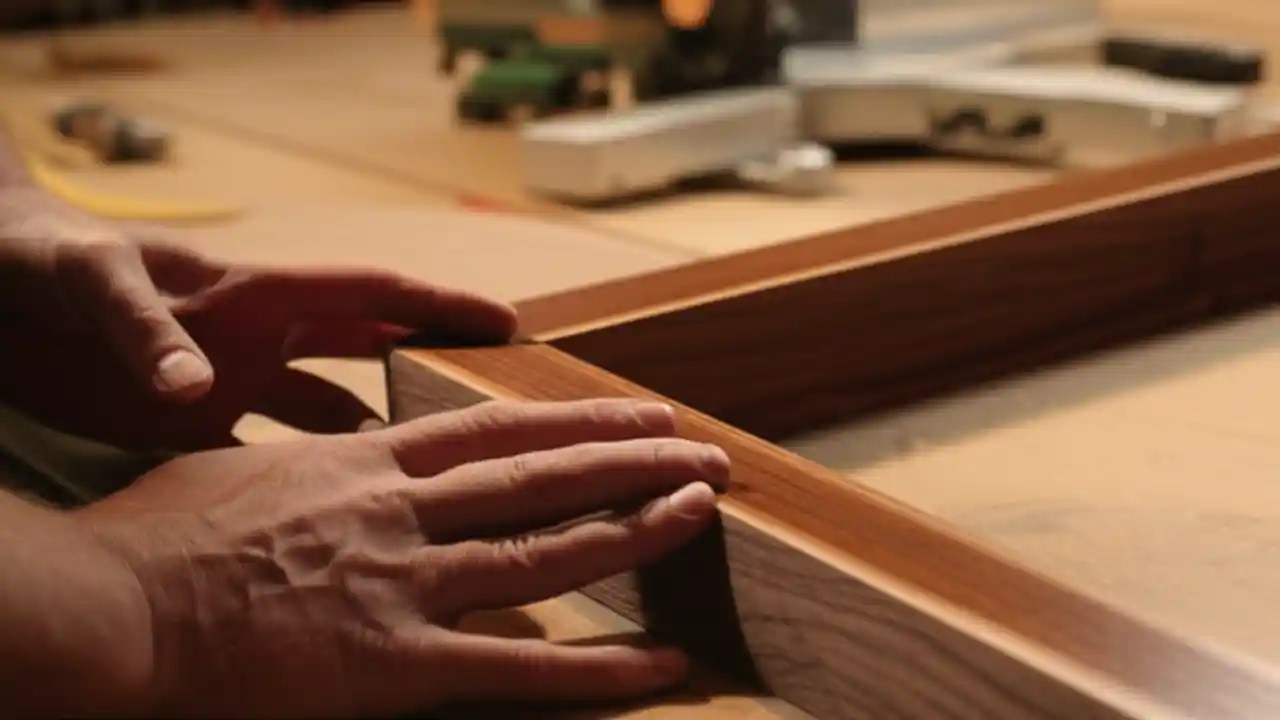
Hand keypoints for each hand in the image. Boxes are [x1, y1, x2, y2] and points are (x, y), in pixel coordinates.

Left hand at [0, 194, 516, 450]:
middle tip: (497, 402)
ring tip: (434, 472)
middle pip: (368, 350)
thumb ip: (145, 328)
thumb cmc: (40, 261)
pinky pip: (266, 454)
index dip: (440, 307)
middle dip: (430, 367)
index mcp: (252, 292)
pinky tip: (335, 511)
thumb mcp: (90, 281)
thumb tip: (195, 385)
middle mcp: (257, 337)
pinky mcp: (190, 425)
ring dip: (374, 431)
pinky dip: (302, 476)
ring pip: (328, 410)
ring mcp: (230, 382)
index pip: (369, 292)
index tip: (506, 324)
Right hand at [79, 399, 729, 716]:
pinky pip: (516, 669)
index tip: (638, 413)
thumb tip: (335, 461)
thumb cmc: (156, 539)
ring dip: (631, 530)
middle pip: (541, 477)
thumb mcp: (241, 469)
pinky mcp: (393, 664)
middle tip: (704, 453)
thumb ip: (312, 464)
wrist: (112, 605)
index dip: (578, 421)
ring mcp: (403, 584)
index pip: (497, 431)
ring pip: (544, 551)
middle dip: (631, 461)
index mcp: (365, 463)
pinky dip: (594, 667)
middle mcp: (400, 510)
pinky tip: (658, 662)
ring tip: (700, 512)